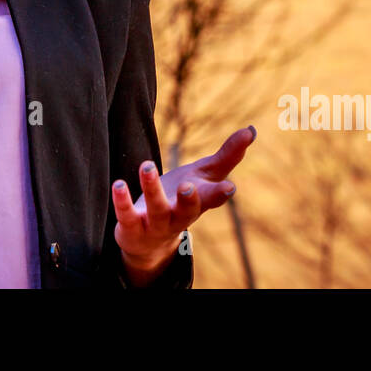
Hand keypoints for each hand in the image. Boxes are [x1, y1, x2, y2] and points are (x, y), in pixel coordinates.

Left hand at [111, 125, 255, 282]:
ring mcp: (156, 224)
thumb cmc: (181, 199)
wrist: (150, 240)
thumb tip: (251, 130)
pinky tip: (119, 185)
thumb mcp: (203, 176)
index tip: (229, 188)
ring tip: (146, 166)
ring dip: (151, 188)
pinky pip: (127, 216)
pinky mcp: (132, 228)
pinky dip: (123, 202)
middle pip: (187, 210)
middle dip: (189, 200)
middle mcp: (180, 216)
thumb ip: (227, 156)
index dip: (220, 194)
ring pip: (156, 209)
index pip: (212, 199)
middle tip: (188, 186)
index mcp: (198, 202)